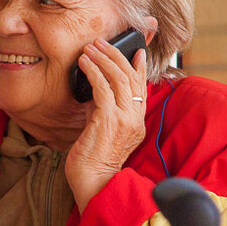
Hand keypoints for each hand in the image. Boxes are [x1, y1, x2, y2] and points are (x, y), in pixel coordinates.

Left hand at [66, 39, 148, 211]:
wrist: (93, 183)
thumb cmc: (93, 162)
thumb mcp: (103, 131)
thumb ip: (104, 110)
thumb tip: (95, 89)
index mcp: (137, 123)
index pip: (142, 88)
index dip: (139, 67)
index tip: (136, 51)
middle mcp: (135, 119)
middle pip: (131, 77)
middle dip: (116, 55)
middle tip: (101, 42)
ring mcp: (124, 119)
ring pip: (119, 78)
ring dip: (103, 59)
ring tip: (90, 48)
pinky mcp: (109, 120)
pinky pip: (102, 88)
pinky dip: (93, 71)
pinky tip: (84, 63)